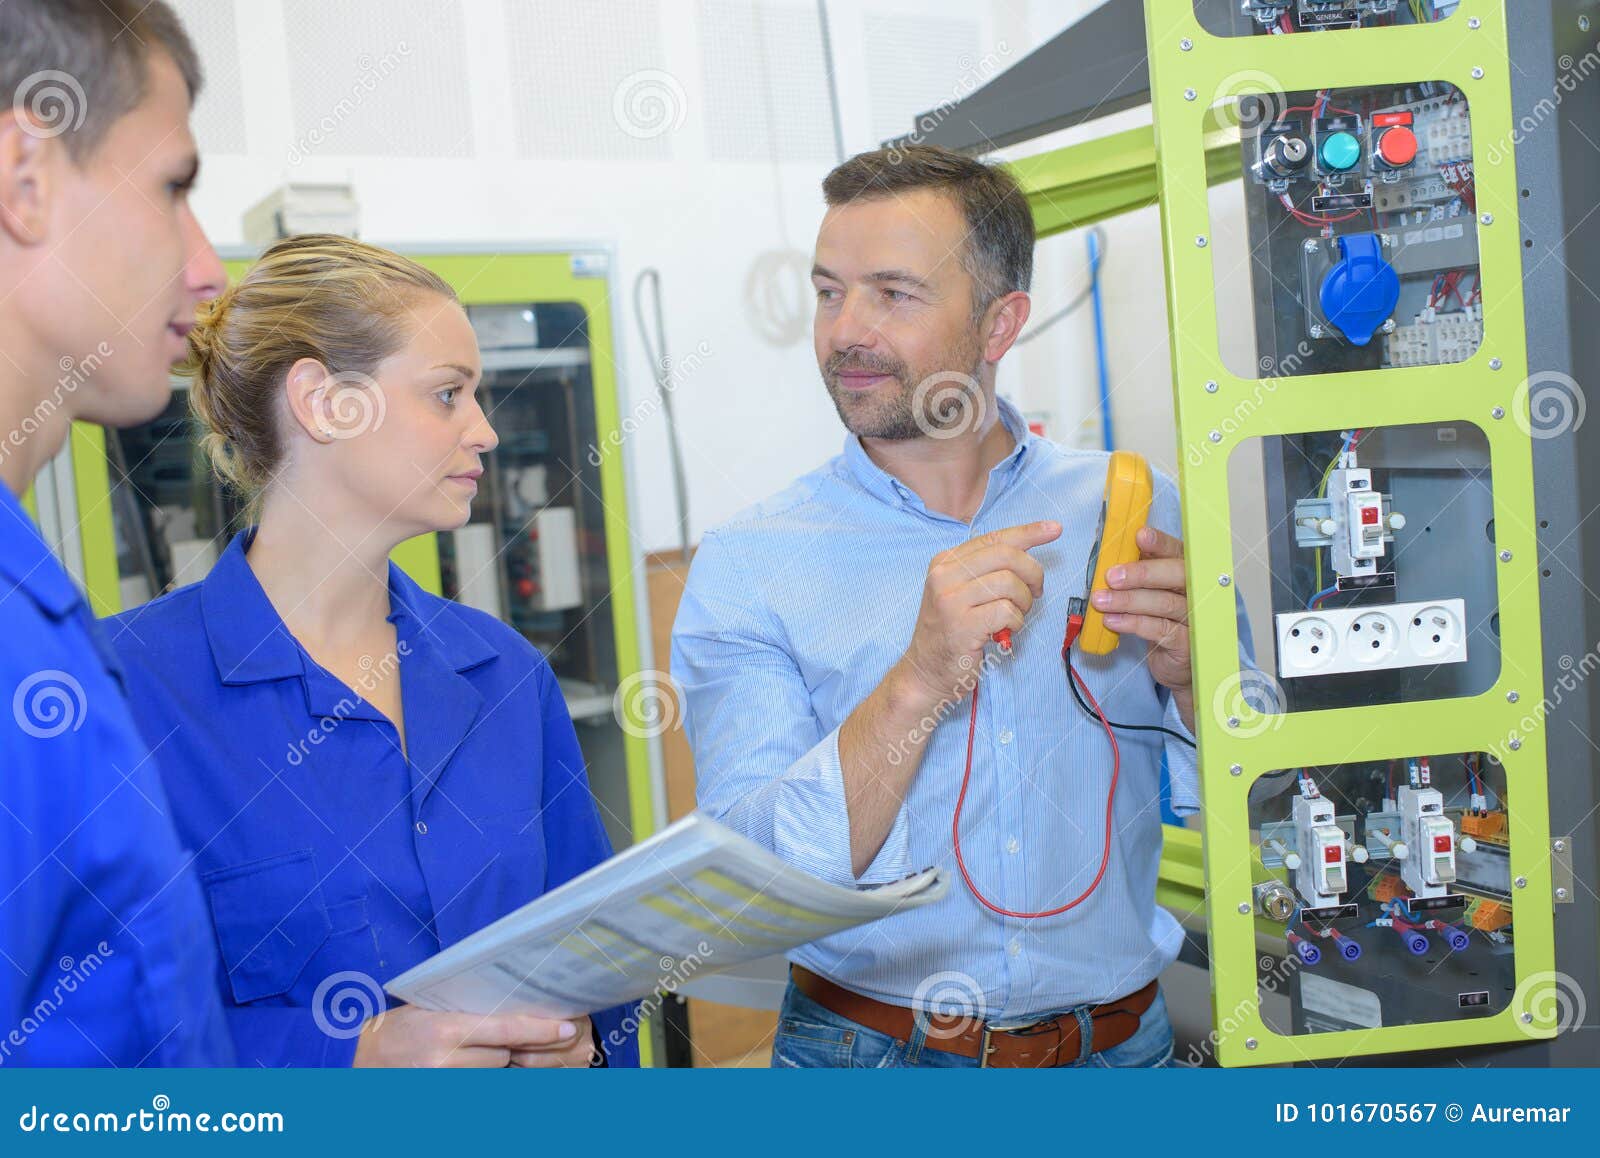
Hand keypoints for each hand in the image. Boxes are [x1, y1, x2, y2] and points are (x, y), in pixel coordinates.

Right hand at [352, 1004, 591, 1067]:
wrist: (360, 1058)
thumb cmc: (401, 1025)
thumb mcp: (434, 1008)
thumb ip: (470, 1011)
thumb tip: (516, 1011)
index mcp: (447, 1027)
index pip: (506, 1029)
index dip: (540, 1030)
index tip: (568, 1028)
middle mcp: (447, 1058)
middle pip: (504, 1056)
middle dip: (507, 1047)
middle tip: (498, 1038)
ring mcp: (443, 1082)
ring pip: (493, 1073)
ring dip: (491, 1064)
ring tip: (467, 1053)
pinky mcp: (441, 1098)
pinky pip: (477, 1089)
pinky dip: (478, 1078)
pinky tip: (466, 1069)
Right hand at [893, 520, 1060, 711]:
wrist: (925, 670)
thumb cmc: (951, 631)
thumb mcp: (960, 592)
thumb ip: (986, 570)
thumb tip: (1028, 549)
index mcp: (945, 562)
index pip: (994, 538)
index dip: (1029, 532)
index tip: (1054, 529)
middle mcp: (944, 575)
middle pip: (1007, 556)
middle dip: (1033, 573)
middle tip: (1035, 593)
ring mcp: (951, 600)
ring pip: (1010, 584)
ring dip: (1023, 603)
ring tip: (1013, 617)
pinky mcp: (962, 625)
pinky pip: (1007, 612)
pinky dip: (1016, 623)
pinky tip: (1005, 632)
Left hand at [1088, 525, 1195, 731]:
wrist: (1179, 665)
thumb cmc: (1164, 621)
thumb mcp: (1153, 592)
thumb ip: (1140, 573)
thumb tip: (1112, 552)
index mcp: (1188, 572)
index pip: (1178, 551)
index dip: (1160, 543)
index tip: (1139, 536)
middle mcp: (1197, 591)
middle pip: (1177, 574)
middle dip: (1141, 573)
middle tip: (1111, 576)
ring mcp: (1195, 618)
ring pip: (1164, 603)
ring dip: (1128, 601)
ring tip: (1101, 601)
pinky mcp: (1186, 643)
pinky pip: (1159, 629)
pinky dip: (1133, 623)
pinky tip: (1112, 621)